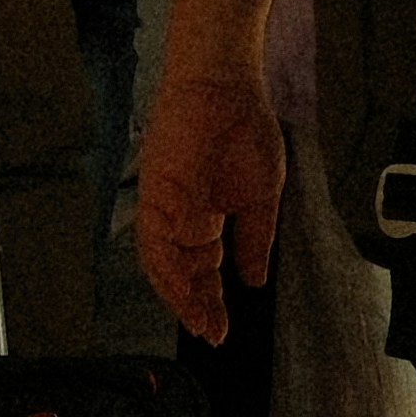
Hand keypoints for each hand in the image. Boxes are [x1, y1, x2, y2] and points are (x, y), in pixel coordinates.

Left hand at [136, 42, 281, 338]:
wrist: (227, 83)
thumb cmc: (244, 128)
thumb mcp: (260, 196)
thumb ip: (255, 240)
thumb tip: (254, 281)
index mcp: (200, 217)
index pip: (200, 270)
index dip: (209, 301)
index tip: (221, 330)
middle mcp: (175, 215)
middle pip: (177, 273)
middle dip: (194, 306)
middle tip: (211, 333)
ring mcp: (163, 203)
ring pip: (161, 261)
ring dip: (179, 293)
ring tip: (201, 318)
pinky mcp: (155, 188)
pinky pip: (156, 234)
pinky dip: (171, 260)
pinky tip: (192, 279)